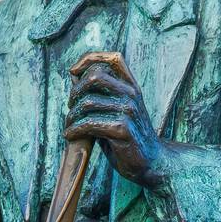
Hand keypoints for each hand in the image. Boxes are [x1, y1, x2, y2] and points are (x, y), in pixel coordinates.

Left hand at [65, 50, 167, 185]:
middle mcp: (132, 95)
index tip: (73, 72)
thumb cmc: (128, 139)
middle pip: (94, 76)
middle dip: (75, 92)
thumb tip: (74, 77)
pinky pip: (89, 123)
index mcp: (131, 87)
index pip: (112, 58)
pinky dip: (74, 130)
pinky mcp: (122, 129)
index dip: (89, 59)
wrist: (151, 163)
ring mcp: (128, 111)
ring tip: (69, 126)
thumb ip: (100, 96)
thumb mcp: (117, 112)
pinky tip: (70, 135)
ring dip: (71, 116)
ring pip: (87, 103)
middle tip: (71, 107)